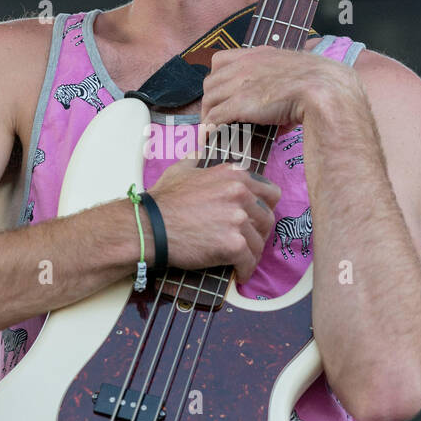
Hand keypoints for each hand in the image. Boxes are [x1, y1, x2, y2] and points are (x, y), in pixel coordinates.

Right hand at [146, 156, 281, 282]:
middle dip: (259, 232)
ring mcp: (238, 219)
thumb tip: (201, 146)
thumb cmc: (162, 201)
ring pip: (260, 242)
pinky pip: (250, 262)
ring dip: (252, 253)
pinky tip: (239, 274)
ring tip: (241, 261)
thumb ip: (198, 158)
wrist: (150, 227)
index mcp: (233, 175)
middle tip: (247, 242)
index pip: (270, 193)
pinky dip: (245, 270)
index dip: (264, 208)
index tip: (255, 219)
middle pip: (267, 219)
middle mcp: (240, 194)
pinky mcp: (233, 245)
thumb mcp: (182, 169)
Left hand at [201, 46, 357, 130]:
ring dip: (209, 115)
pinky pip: (214, 117)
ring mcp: (240, 84)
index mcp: (258, 54)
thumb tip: (285, 99)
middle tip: (215, 115)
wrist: (324, 90)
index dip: (217, 78)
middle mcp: (244, 66)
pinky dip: (210, 127)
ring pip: (209, 99)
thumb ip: (284, 78)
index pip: (220, 60)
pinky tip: (211, 136)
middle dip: (211, 100)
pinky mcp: (239, 104)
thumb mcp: (298, 70)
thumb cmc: (319, 82)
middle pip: (211, 82)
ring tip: (214, 128)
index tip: (222, 92)